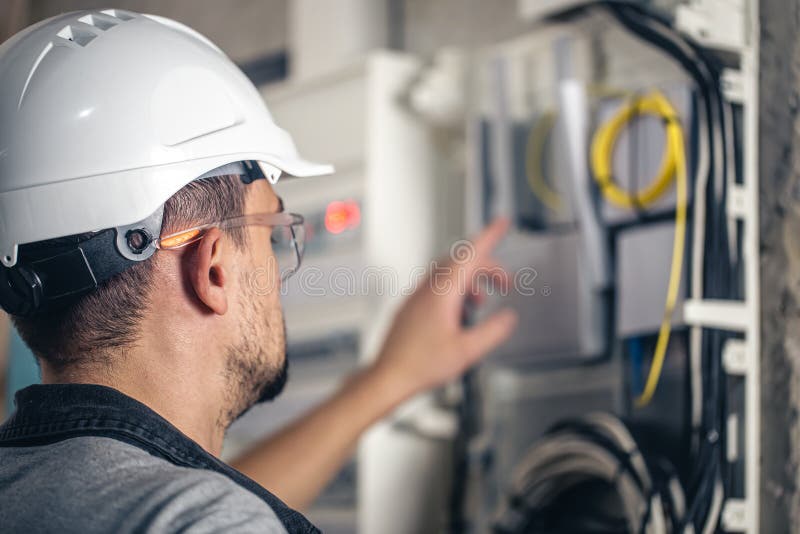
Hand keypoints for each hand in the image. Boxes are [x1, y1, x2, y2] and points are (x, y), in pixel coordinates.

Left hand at [371, 218, 517, 401]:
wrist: (388, 376)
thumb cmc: (420, 365)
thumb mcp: (468, 351)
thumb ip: (493, 331)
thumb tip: (509, 317)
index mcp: (442, 293)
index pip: (470, 254)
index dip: (490, 236)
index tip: (502, 222)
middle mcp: (427, 289)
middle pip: (461, 262)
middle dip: (487, 267)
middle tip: (505, 282)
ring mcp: (416, 296)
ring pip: (448, 274)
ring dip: (471, 281)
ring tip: (481, 302)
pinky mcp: (411, 306)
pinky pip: (437, 286)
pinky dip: (455, 291)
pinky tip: (460, 314)